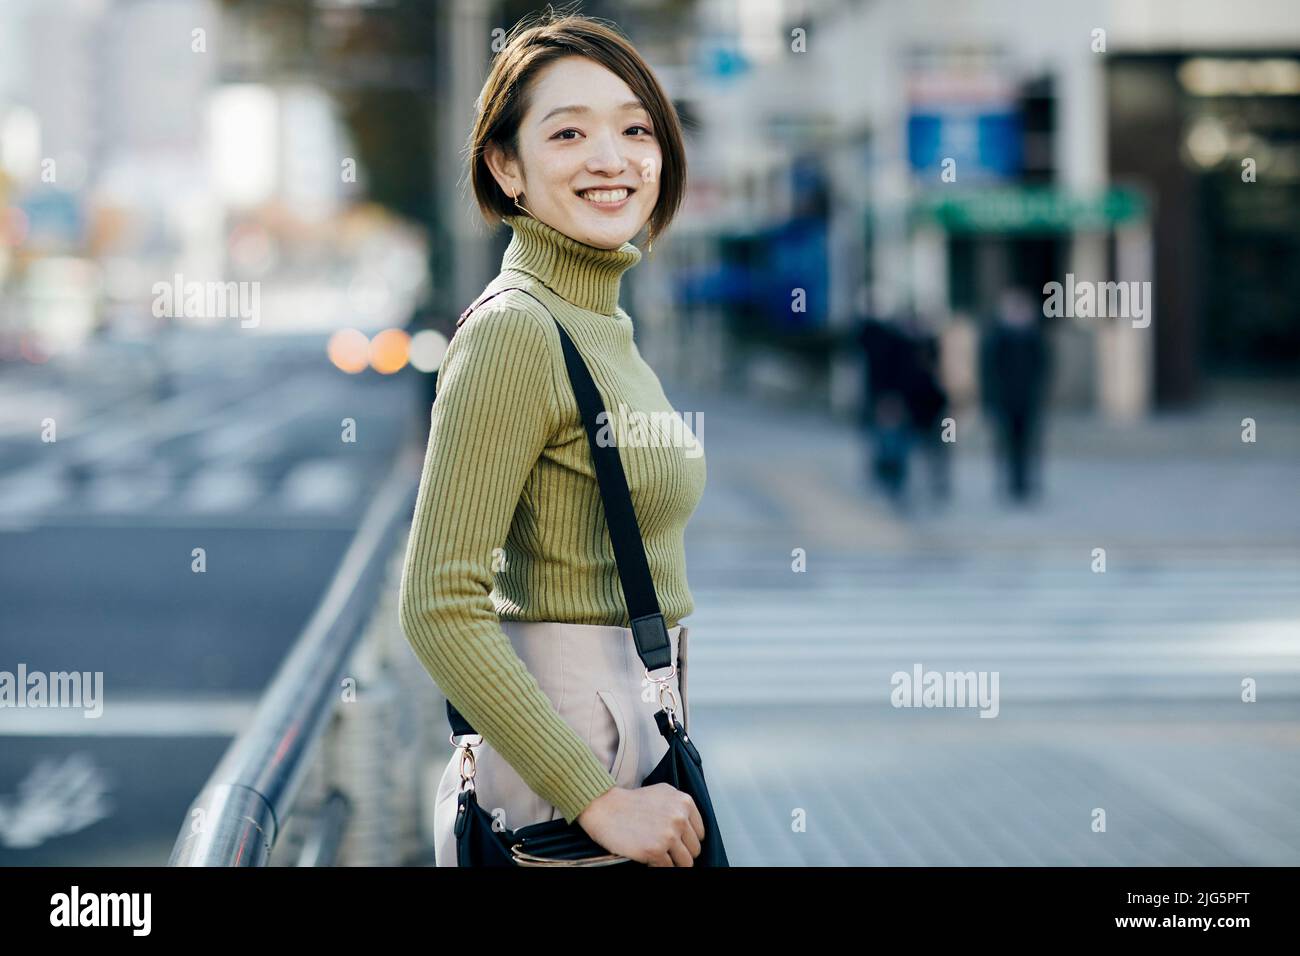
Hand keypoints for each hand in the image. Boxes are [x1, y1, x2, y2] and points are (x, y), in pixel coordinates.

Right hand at [577, 784, 704, 865]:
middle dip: (682, 853)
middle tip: (667, 852)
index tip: (678, 844)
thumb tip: (692, 830)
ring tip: (660, 858)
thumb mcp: (663, 794)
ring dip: (673, 863)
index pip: (700, 833)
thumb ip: (680, 808)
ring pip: (686, 863)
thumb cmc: (630, 802)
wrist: (604, 807)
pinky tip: (649, 859)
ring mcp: (669, 835)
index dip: (688, 841)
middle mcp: (680, 818)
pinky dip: (659, 867)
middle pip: (695, 850)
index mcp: (684, 802)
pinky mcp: (655, 851)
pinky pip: (668, 869)